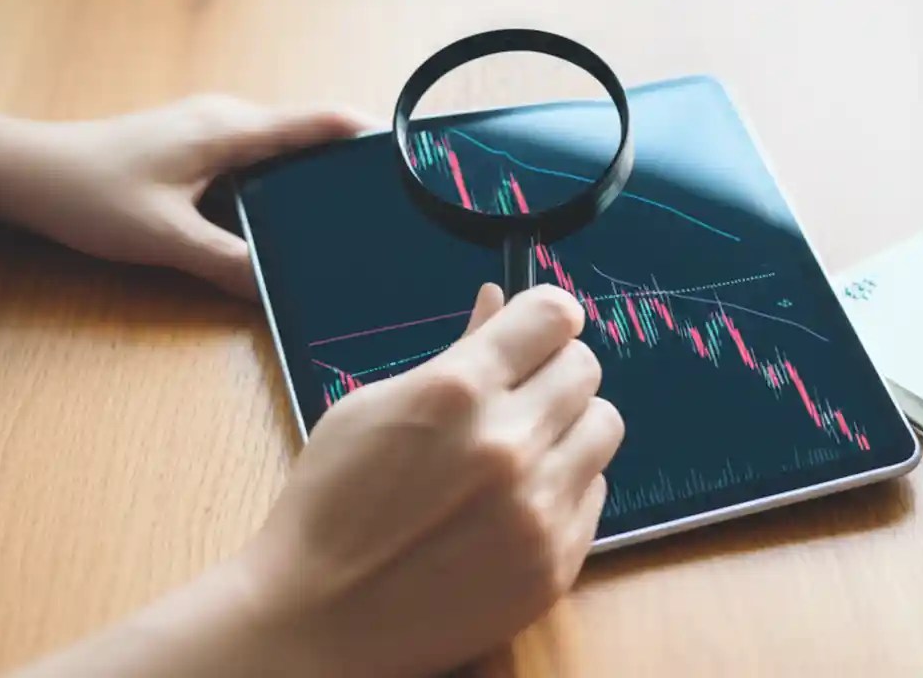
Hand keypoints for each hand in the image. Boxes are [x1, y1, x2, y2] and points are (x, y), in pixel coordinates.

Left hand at [0, 95, 369, 297]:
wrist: (28, 174)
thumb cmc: (91, 194)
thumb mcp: (168, 240)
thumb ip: (230, 266)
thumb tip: (283, 292)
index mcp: (232, 131)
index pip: (320, 123)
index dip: (368, 137)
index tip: (409, 161)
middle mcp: (228, 122)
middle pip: (308, 137)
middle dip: (347, 168)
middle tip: (384, 209)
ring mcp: (211, 133)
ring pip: (281, 154)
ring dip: (310, 181)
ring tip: (344, 222)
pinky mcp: (196, 150)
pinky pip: (255, 164)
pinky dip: (278, 189)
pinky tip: (284, 225)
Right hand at [238, 284, 623, 676]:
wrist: (318, 619)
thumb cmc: (331, 504)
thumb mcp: (372, 408)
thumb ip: (454, 353)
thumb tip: (500, 303)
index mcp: (457, 391)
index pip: (554, 315)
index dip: (547, 317)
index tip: (538, 331)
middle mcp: (509, 444)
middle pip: (586, 367)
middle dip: (555, 369)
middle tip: (523, 393)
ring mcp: (538, 508)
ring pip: (604, 426)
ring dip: (571, 426)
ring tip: (527, 447)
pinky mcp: (555, 562)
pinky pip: (595, 492)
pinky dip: (566, 486)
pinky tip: (519, 501)